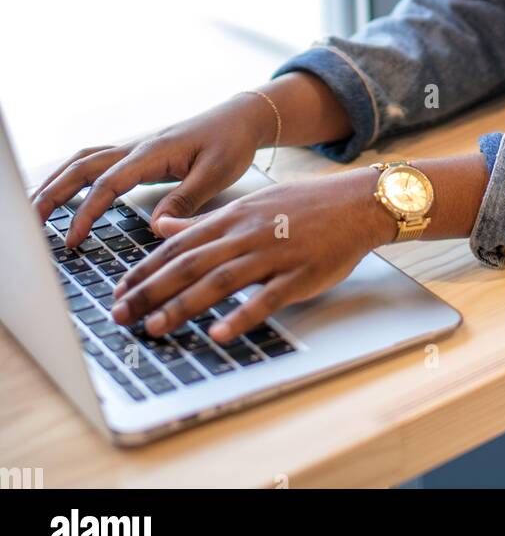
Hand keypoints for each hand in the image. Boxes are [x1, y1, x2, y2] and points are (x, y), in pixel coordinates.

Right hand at [29, 94, 276, 247]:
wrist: (242, 118)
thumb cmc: (231, 143)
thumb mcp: (216, 174)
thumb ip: (184, 201)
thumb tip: (154, 229)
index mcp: (153, 152)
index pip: (108, 184)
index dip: (87, 212)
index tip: (72, 240)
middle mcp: (137, 148)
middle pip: (82, 167)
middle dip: (53, 193)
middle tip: (31, 222)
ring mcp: (135, 149)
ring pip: (84, 161)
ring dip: (57, 181)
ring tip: (35, 207)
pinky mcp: (138, 155)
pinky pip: (96, 162)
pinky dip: (73, 175)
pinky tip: (63, 191)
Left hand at [109, 170, 388, 340]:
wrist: (356, 202)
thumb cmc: (303, 206)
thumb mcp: (249, 205)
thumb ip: (204, 221)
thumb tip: (162, 228)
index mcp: (233, 217)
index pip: (178, 245)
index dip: (145, 269)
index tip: (118, 290)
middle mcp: (246, 233)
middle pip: (190, 263)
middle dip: (150, 291)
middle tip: (120, 315)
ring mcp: (272, 254)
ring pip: (220, 280)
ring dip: (184, 305)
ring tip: (154, 327)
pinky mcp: (298, 275)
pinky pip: (266, 297)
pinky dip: (241, 315)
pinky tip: (219, 333)